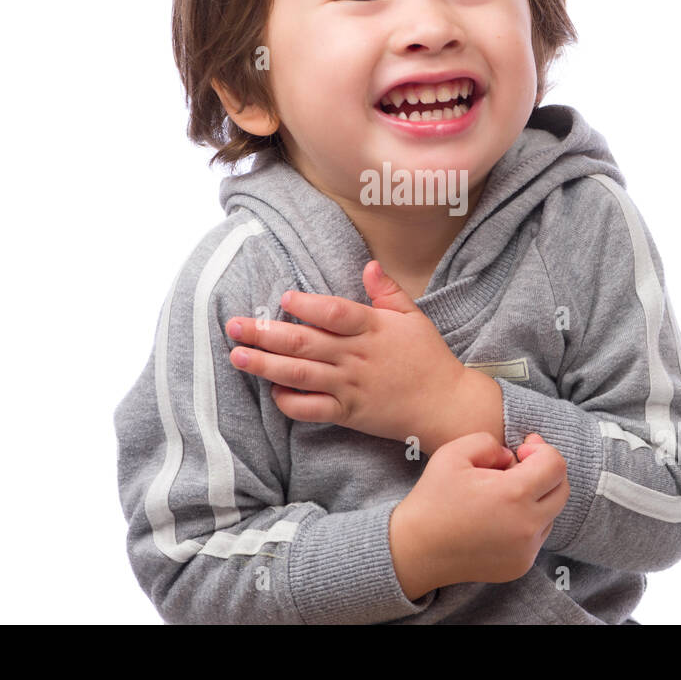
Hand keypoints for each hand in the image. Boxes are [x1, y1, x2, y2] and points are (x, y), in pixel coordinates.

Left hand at [224, 260, 469, 447]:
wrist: (446, 406)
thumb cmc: (429, 358)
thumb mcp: (414, 317)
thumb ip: (388, 291)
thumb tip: (369, 265)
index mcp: (372, 328)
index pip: (333, 313)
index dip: (306, 305)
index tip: (283, 298)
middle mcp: (357, 357)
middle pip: (304, 342)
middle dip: (265, 333)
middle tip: (234, 325)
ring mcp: (350, 387)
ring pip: (300, 375)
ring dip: (264, 365)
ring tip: (237, 356)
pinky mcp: (349, 414)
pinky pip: (312, 410)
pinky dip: (290, 402)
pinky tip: (272, 392)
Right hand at [390, 432, 569, 598]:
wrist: (415, 550)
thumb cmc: (433, 499)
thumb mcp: (453, 452)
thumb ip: (489, 442)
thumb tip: (511, 457)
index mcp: (514, 496)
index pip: (556, 465)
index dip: (542, 450)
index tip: (521, 450)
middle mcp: (527, 527)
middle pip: (562, 490)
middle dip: (546, 472)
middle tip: (519, 465)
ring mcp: (526, 551)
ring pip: (551, 514)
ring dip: (537, 497)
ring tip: (503, 493)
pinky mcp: (520, 566)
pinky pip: (537, 536)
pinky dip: (527, 521)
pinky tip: (498, 516)